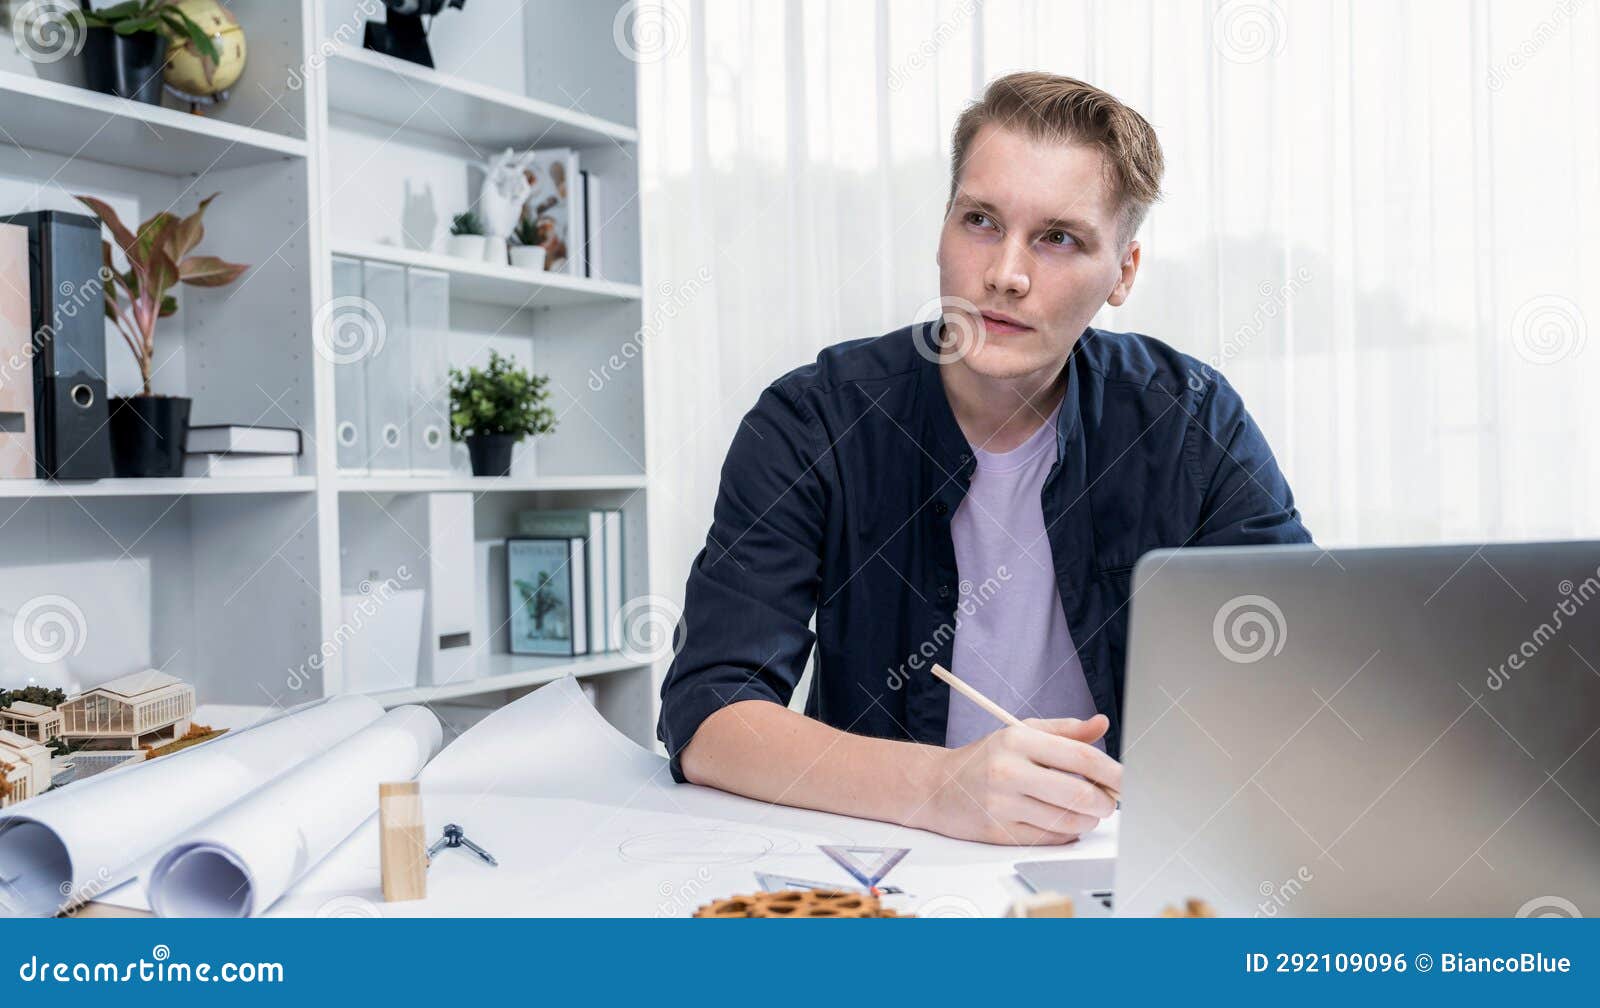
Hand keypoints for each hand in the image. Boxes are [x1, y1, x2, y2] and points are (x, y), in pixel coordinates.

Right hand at [908, 715, 1121, 844]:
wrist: (937, 787)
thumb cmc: (985, 758)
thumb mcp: (1020, 731)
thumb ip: (1064, 730)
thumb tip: (1101, 723)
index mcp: (1018, 739)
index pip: (1080, 756)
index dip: (1112, 771)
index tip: (1127, 780)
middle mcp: (1008, 771)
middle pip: (1078, 793)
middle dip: (1105, 801)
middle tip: (1109, 800)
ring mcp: (1002, 804)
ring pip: (1067, 820)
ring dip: (1088, 819)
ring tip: (1086, 810)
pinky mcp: (999, 832)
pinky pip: (1049, 838)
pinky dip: (1066, 833)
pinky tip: (1063, 821)